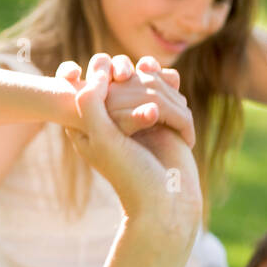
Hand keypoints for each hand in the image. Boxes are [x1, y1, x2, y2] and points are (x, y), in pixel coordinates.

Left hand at [65, 65, 201, 227]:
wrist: (167, 201)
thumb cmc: (129, 173)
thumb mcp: (101, 138)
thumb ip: (90, 101)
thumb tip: (100, 66)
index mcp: (85, 120)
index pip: (92, 80)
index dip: (104, 78)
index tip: (117, 93)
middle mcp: (110, 114)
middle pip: (126, 76)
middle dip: (140, 94)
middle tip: (146, 122)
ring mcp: (138, 113)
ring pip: (152, 81)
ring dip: (165, 102)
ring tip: (163, 128)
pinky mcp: (164, 117)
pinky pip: (172, 90)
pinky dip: (180, 108)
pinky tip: (181, 132)